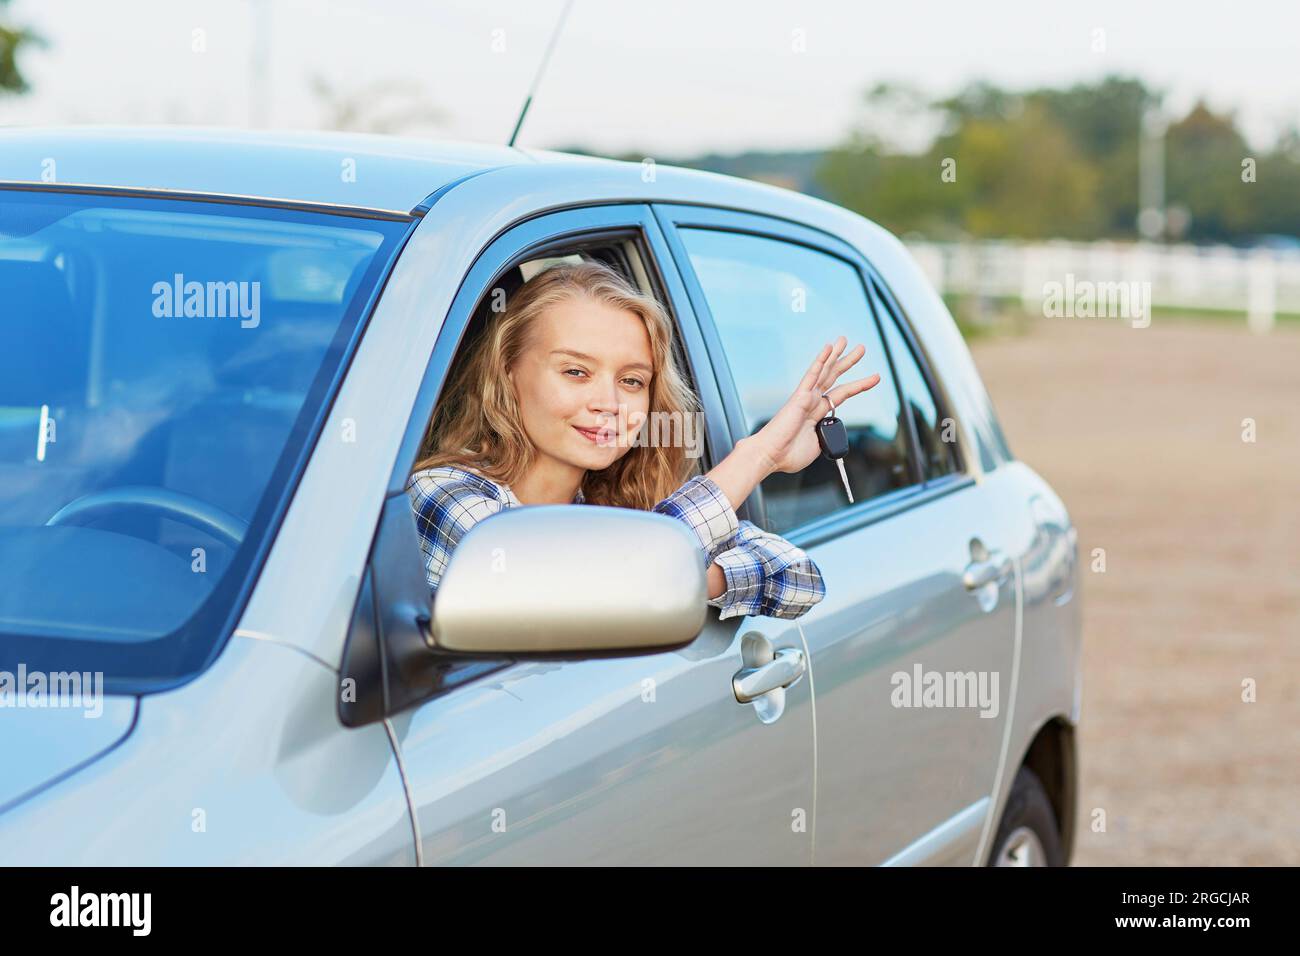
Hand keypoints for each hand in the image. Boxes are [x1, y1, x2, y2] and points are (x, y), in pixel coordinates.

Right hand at [750, 336, 880, 474]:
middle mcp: (811, 401)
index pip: (841, 394)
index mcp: (816, 413)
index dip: (858, 385)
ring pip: (825, 371)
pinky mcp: (799, 397)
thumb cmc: (788, 454)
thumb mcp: (817, 446)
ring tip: (845, 340)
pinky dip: (820, 361)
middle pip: (834, 376)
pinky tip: (829, 348)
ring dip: (836, 355)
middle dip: (848, 361)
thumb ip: (826, 437)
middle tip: (861, 348)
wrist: (771, 456)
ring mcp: (806, 397)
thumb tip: (831, 437)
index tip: (874, 377)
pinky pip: (812, 375)